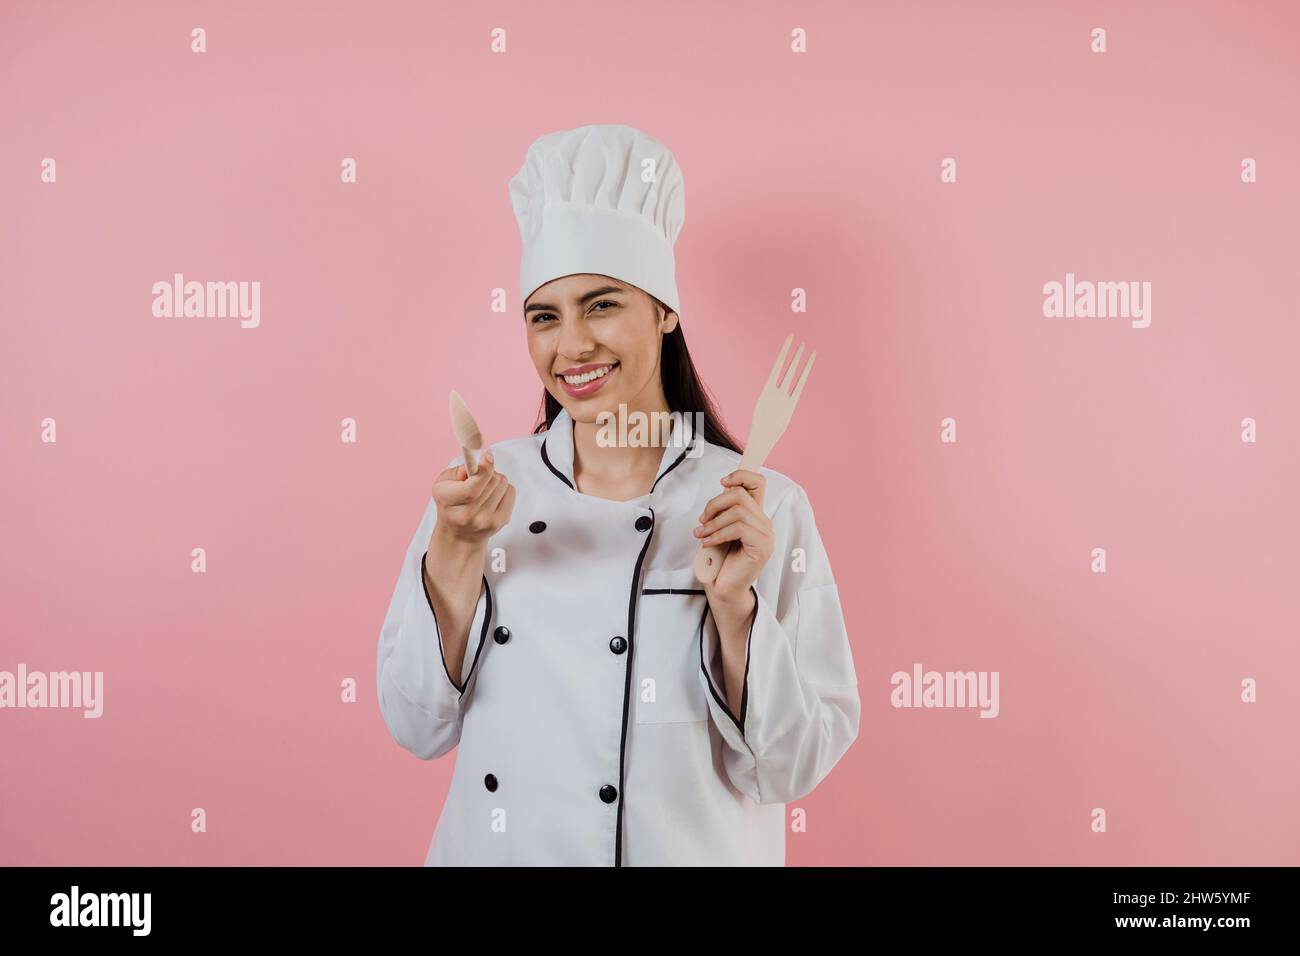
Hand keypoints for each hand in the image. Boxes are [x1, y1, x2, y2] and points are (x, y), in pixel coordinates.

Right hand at [430, 450, 515, 547]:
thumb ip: (456, 471)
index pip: (472, 488)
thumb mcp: (442, 484)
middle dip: (488, 471)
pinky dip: (504, 489)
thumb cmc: (450, 505)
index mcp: (449, 502)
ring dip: (495, 480)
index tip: (488, 457)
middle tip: (479, 476)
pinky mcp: (501, 521)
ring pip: (502, 483)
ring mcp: (486, 520)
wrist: (459, 535)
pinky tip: (493, 496)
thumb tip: (476, 464)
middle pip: (492, 481)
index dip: (484, 470)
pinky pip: (511, 492)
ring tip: (484, 488)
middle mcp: (468, 515)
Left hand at [693, 469, 773, 611]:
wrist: (723, 588)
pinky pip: (738, 528)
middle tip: (702, 520)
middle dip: (715, 504)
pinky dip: (718, 534)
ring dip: (713, 522)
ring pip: (738, 511)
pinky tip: (707, 543)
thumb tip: (720, 490)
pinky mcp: (761, 547)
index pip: (758, 482)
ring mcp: (766, 535)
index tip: (722, 482)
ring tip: (701, 534)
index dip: (740, 475)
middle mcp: (764, 522)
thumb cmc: (719, 560)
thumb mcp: (719, 528)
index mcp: (755, 515)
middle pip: (740, 494)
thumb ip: (723, 510)